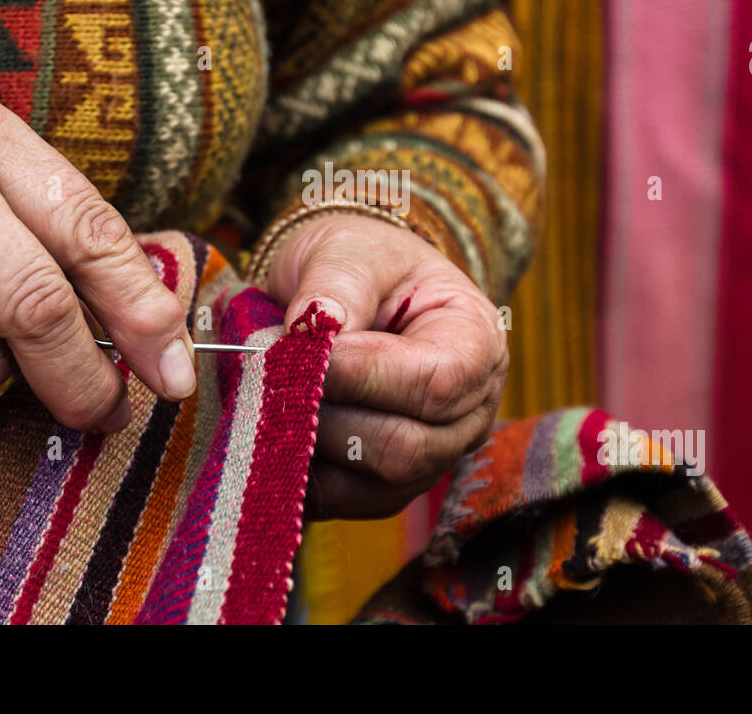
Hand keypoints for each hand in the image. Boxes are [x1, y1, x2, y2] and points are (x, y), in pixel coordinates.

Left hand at [266, 213, 507, 518]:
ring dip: (312, 443)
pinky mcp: (385, 488)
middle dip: (330, 413)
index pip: (437, 384)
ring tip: (274, 394)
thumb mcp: (350, 249)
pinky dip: (301, 472)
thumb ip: (337, 283)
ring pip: (374, 483)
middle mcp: (468, 413)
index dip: (366, 375)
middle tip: (276, 374)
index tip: (307, 350)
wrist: (349, 287)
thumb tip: (315, 332)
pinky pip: (343, 503)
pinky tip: (276, 428)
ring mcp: (432, 458)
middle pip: (407, 447)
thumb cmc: (361, 262)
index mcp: (476, 343)